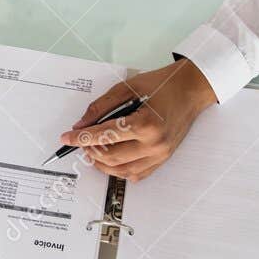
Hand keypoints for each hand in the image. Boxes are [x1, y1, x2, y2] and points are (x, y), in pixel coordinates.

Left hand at [59, 60, 217, 181]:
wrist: (191, 89)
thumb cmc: (162, 85)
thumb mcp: (127, 87)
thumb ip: (101, 107)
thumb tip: (81, 124)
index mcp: (146, 123)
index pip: (104, 135)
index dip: (81, 137)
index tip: (67, 138)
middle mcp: (154, 143)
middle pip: (111, 157)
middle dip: (89, 149)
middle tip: (80, 140)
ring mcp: (160, 154)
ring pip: (122, 170)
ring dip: (101, 163)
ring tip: (92, 150)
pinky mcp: (163, 159)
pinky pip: (136, 174)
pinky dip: (119, 169)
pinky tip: (110, 158)